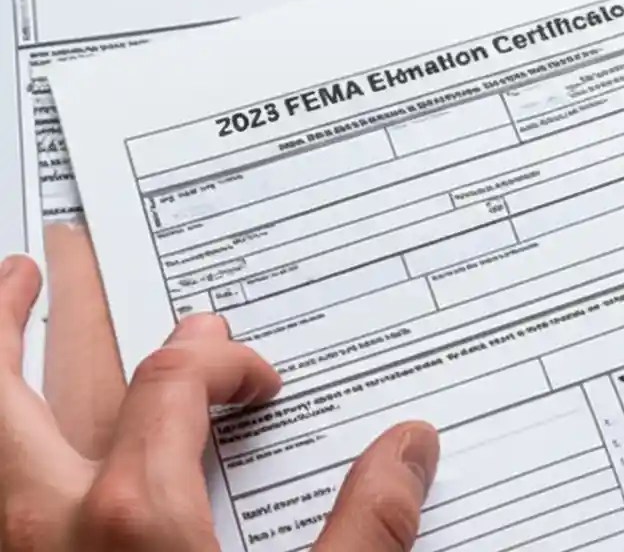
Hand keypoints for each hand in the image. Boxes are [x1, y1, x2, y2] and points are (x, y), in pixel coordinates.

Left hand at [0, 226, 438, 550]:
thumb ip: (365, 525)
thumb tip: (411, 446)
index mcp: (131, 514)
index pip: (170, 388)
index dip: (222, 364)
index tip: (258, 382)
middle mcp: (48, 528)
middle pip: (6, 395)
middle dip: (10, 321)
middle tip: (25, 268)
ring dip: (0, 384)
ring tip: (6, 333)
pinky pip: (4, 502)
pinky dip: (12, 460)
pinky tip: (35, 464)